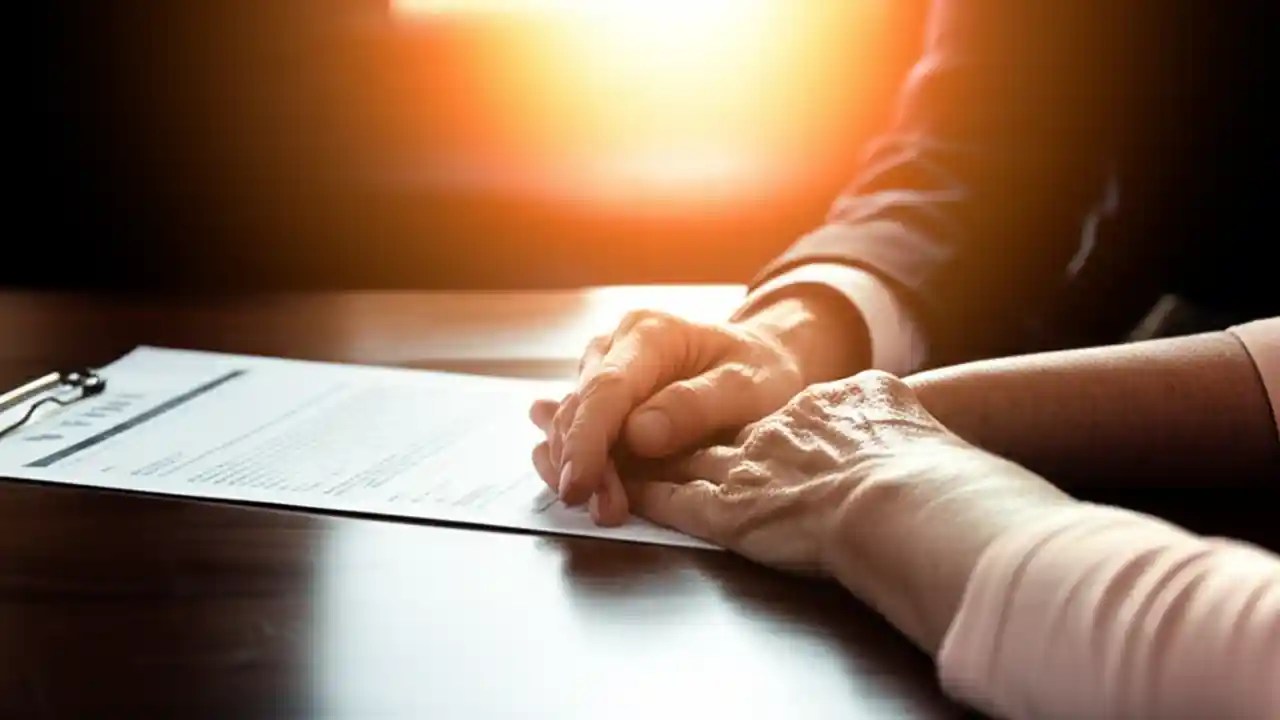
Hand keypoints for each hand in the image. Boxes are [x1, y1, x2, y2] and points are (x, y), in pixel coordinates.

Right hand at [534, 306, 809, 509]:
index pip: (606, 388)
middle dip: (585, 464)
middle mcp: (616, 345)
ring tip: (605, 507)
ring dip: (579, 468)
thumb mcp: (747, 387)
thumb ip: (695, 406)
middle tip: (608, 513)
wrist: (761, 359)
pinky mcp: (601, 395)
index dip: (587, 440)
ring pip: (570, 421)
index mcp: (651, 334)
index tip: (579, 485)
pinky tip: (580, 483)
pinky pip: (576, 428)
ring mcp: (602, 369)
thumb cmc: (759, 371)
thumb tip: (638, 434)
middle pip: (581, 408)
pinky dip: (577, 460)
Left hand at [622, 371, 1072, 651]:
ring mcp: (752, 471)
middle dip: (677, 426)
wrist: (911, 500)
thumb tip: (892, 402)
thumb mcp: (913, 415)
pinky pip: (676, 504)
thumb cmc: (929, 471)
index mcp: (825, 408)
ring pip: (685, 461)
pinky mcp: (732, 515)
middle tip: (646, 422)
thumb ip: (891, 406)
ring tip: (619, 453)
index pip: (782, 419)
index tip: (741, 428)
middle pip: (720, 430)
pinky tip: (626, 493)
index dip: (757, 428)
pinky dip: (649, 497)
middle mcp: (779, 431)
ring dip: (648, 457)